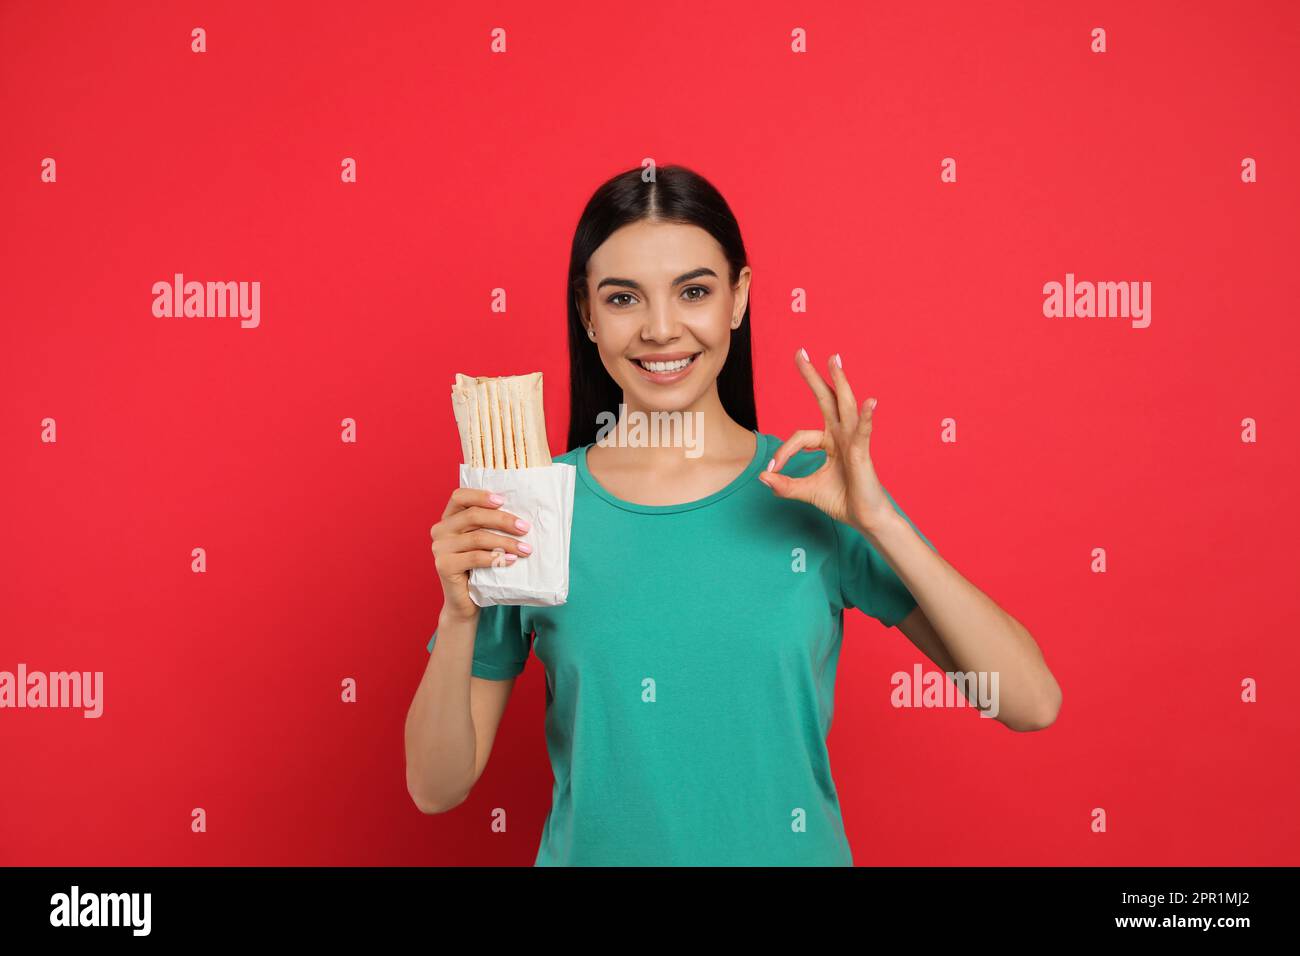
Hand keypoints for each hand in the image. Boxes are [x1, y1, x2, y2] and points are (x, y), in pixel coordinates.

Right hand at [430, 487, 532, 621]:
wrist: (465, 602)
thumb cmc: (479, 568)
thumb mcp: (484, 542)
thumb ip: (490, 526)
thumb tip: (521, 515)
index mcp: (448, 518)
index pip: (459, 496)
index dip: (481, 495)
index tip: (503, 500)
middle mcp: (440, 530)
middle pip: (473, 515)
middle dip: (503, 520)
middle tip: (525, 528)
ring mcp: (439, 548)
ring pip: (477, 537)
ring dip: (505, 542)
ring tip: (525, 549)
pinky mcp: (444, 566)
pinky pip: (475, 557)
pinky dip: (496, 558)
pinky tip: (511, 560)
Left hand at [757, 348, 893, 536]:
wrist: (866, 519)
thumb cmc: (842, 501)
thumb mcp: (806, 492)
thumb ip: (785, 485)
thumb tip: (763, 476)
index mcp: (829, 441)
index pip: (799, 437)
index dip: (783, 452)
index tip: (773, 471)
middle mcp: (840, 435)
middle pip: (825, 399)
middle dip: (812, 376)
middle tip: (800, 352)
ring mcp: (852, 441)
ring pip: (844, 406)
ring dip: (839, 381)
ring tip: (834, 359)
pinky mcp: (862, 452)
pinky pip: (863, 431)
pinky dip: (866, 417)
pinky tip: (870, 402)